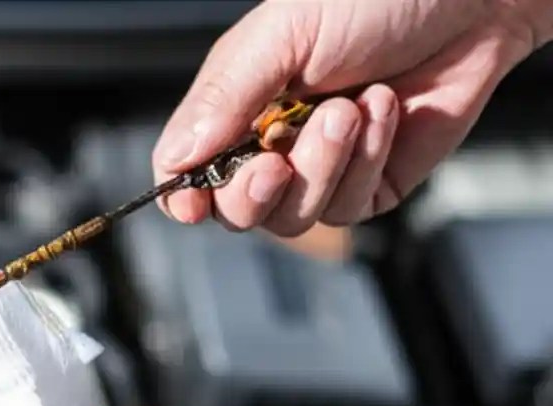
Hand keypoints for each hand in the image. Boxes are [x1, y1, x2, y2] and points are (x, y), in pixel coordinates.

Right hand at [153, 0, 549, 236]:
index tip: (193, 203)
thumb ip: (223, 98)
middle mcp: (271, 145)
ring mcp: (322, 170)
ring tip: (350, 108)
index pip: (188, 173)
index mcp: (235, 108)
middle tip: (277, 159)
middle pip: (236, 211)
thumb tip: (174, 159)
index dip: (185, 197)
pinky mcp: (370, 185)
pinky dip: (365, 161)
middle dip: (255, 192)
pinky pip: (348, 207)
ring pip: (293, 218)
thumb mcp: (281, 35)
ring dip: (321, 166)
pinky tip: (383, 110)